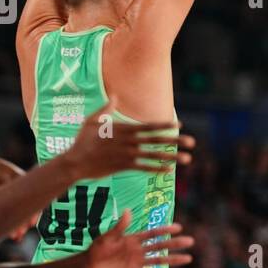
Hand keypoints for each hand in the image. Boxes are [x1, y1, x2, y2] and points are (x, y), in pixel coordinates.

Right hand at [62, 101, 194, 180]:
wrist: (74, 162)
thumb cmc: (82, 141)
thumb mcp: (92, 120)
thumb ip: (106, 109)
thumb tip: (115, 97)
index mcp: (123, 129)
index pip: (149, 126)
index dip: (165, 126)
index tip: (179, 125)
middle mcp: (128, 141)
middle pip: (156, 140)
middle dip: (176, 140)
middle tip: (192, 142)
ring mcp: (127, 154)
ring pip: (154, 155)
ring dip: (172, 157)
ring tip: (187, 159)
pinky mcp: (123, 166)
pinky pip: (144, 168)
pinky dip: (156, 169)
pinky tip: (169, 171)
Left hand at [84, 210, 193, 267]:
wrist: (89, 264)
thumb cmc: (98, 248)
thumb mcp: (108, 236)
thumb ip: (120, 226)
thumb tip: (128, 211)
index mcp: (134, 239)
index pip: (153, 233)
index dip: (165, 230)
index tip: (178, 228)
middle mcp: (139, 250)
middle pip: (160, 246)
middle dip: (175, 244)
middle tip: (190, 241)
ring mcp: (138, 262)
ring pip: (159, 261)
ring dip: (173, 260)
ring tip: (188, 258)